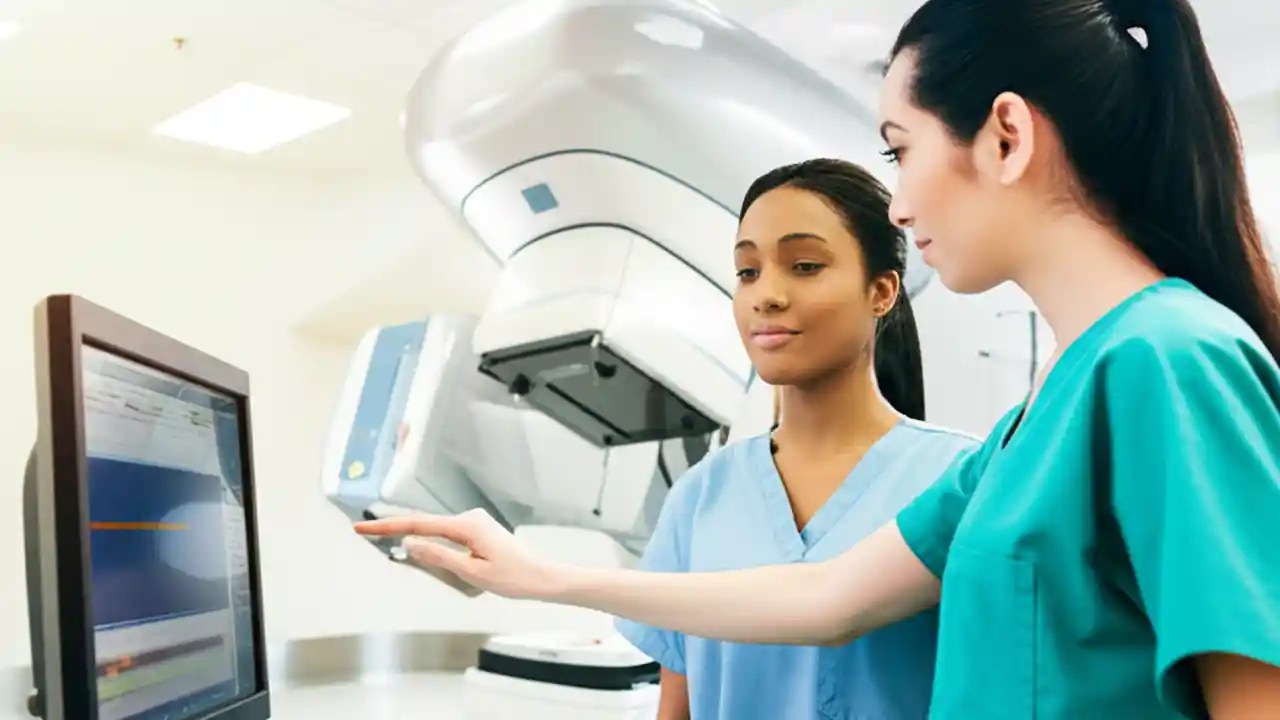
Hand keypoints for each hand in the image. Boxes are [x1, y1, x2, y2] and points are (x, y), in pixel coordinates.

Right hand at [353, 509, 563, 600]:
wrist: (543, 577)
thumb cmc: (514, 578)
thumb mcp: (472, 572)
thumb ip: (439, 556)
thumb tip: (410, 543)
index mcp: (467, 526)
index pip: (418, 524)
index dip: (387, 526)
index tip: (362, 526)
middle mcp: (469, 518)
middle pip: (423, 524)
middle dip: (393, 528)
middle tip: (360, 531)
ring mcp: (474, 522)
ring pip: (435, 531)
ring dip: (415, 538)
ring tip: (394, 542)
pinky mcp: (477, 530)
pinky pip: (447, 534)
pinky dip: (431, 541)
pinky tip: (422, 547)